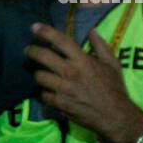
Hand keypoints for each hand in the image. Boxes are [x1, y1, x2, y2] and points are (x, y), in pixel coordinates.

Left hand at [26, 22, 142, 142]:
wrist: (114, 115)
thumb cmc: (114, 88)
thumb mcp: (112, 64)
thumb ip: (101, 46)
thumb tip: (92, 31)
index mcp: (83, 61)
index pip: (61, 41)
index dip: (46, 32)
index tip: (34, 27)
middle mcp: (71, 72)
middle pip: (43, 57)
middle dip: (31, 51)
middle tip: (28, 50)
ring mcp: (63, 89)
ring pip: (39, 76)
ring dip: (37, 73)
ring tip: (40, 73)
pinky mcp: (59, 103)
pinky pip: (42, 94)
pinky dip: (43, 92)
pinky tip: (47, 91)